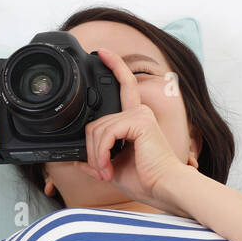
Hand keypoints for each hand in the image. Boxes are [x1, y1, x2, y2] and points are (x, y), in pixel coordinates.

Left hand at [72, 47, 189, 213]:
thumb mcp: (113, 168)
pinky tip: (108, 167)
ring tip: (106, 172)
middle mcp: (138, 112)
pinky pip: (106, 134)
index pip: (124, 87)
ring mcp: (140, 115)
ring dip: (96, 156)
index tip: (102, 52)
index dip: (114, 66)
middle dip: (92, 150)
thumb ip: (96, 160)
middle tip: (101, 170)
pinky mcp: (140, 122)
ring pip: (97, 130)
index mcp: (135, 120)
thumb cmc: (146, 180)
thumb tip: (77, 161)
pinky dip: (101, 153)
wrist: (164, 188)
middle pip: (95, 123)